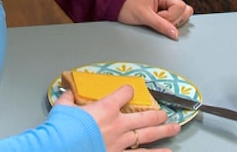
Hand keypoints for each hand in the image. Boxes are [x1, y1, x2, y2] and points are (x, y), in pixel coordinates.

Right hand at [54, 86, 178, 150]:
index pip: (124, 93)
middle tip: (165, 114)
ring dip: (163, 131)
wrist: (61, 147)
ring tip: (175, 128)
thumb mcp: (62, 108)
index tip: (129, 91)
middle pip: (145, 116)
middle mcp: (118, 124)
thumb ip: (68, 99)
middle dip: (157, 114)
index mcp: (106, 108)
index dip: (128, 90)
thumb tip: (67, 93)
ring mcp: (121, 142)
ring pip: (148, 135)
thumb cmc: (63, 128)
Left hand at [117, 0, 193, 39]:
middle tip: (158, 20)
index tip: (158, 18)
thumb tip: (175, 34)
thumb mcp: (144, 16)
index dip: (172, 16)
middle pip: (185, 10)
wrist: (118, 7)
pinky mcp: (165, 11)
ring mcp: (167, 4)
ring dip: (172, 22)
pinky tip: (160, 23)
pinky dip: (170, 23)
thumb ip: (161, 25)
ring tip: (158, 21)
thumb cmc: (128, 8)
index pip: (180, 6)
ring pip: (182, 15)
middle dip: (174, 20)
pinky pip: (176, 18)